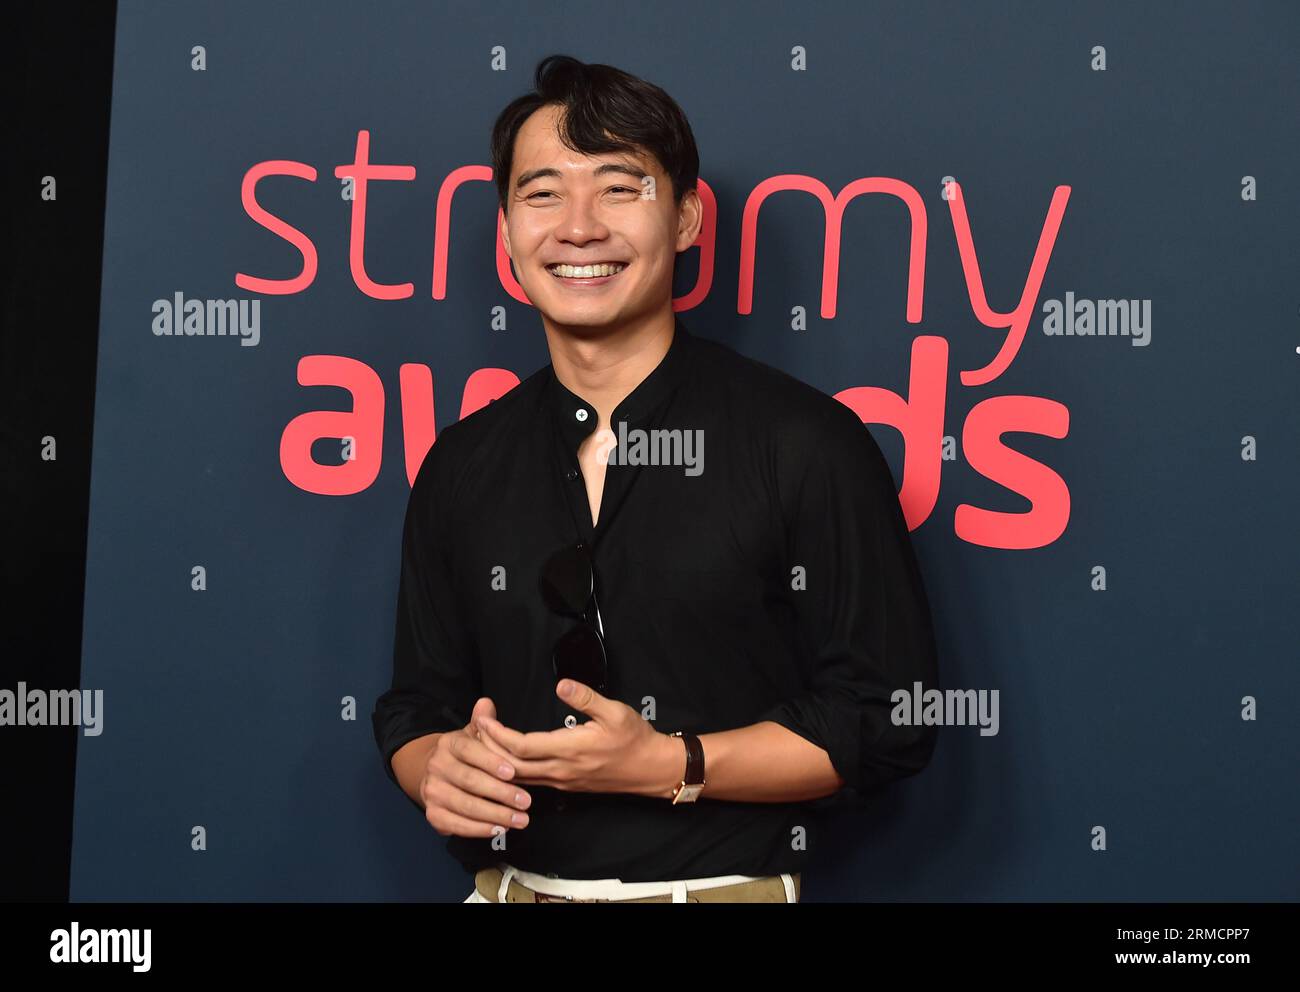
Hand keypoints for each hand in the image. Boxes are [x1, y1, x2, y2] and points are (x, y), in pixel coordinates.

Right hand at [419, 696, 532, 837]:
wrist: (432, 775)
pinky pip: (457, 825)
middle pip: (470, 782)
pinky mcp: (433, 815)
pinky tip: (499, 829)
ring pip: (466, 806)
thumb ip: (482, 723)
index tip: (513, 772)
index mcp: (448, 745)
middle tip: (526, 802)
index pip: (470, 752)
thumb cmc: (464, 756)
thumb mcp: (472, 735)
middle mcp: (436, 767)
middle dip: (500, 793)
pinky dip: (479, 829)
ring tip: (521, 819)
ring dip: (495, 815)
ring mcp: (433, 792)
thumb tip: (486, 703)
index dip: (491, 762)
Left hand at [473, 679, 677, 797]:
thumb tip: (561, 685)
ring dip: (496, 760)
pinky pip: (530, 780)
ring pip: (518, 777)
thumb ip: (586, 698)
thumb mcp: (615, 711)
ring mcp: (561, 781)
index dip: (496, 733)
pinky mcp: (565, 785)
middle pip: (511, 765)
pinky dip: (511, 768)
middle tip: (472, 726)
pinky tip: (503, 758)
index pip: (521, 746)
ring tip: (482, 740)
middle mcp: (560, 770)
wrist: (650, 770)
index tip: (481, 717)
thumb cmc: (634, 739)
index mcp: (569, 750)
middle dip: (487, 747)